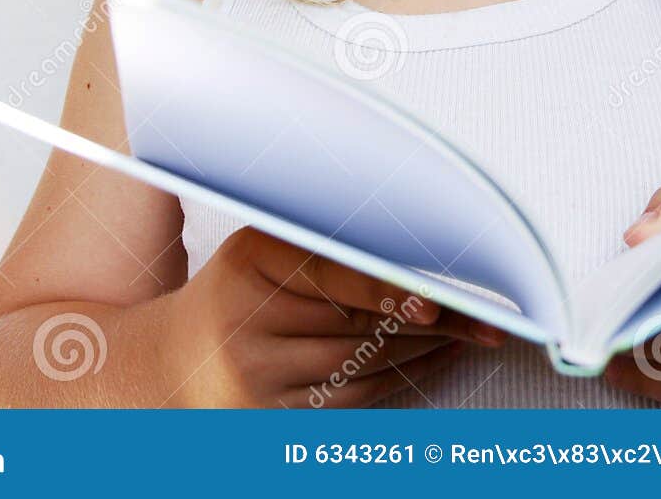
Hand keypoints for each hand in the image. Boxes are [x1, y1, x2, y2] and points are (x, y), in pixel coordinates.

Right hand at [162, 225, 505, 406]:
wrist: (176, 361)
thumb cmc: (236, 290)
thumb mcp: (264, 248)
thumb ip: (324, 244)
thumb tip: (408, 250)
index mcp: (251, 262)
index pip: (329, 276)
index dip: (384, 290)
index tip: (431, 300)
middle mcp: (250, 321)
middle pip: (357, 327)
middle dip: (430, 323)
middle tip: (483, 318)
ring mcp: (260, 375)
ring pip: (363, 366)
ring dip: (424, 352)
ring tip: (470, 335)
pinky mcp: (274, 415)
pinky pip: (354, 398)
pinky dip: (403, 379)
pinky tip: (434, 359)